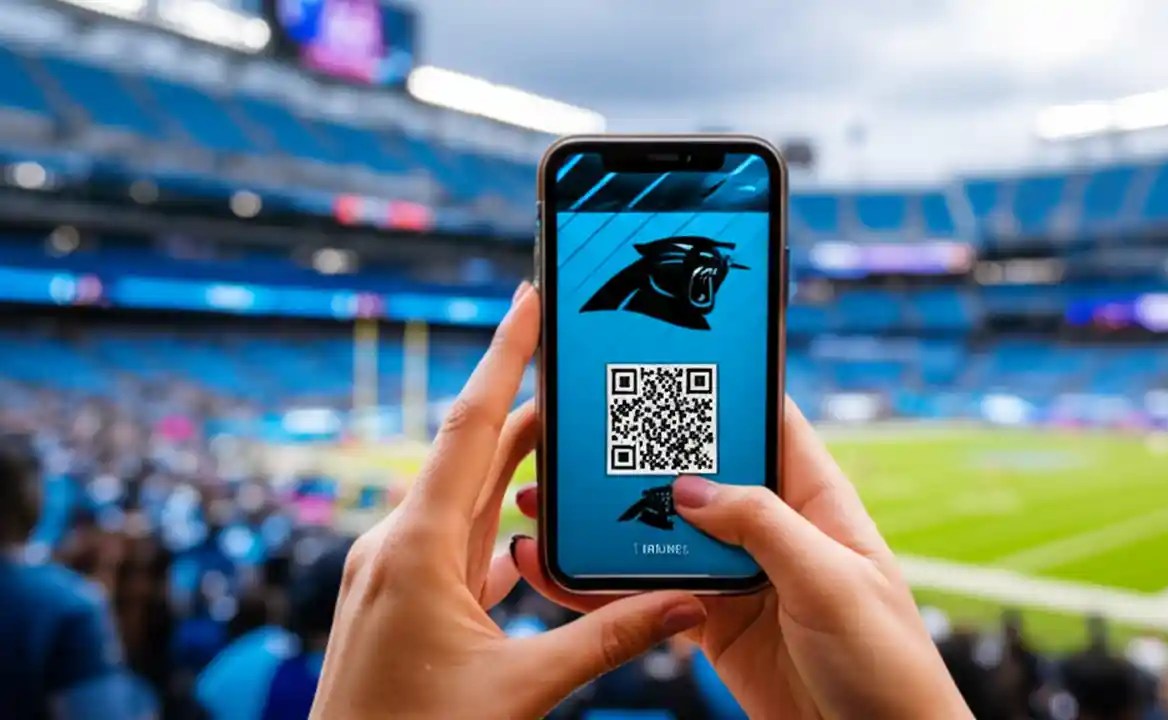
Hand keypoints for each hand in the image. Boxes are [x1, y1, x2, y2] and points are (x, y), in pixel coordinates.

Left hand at [312, 283, 706, 719]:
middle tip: (576, 362)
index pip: (469, 428)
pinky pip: (459, 547)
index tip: (527, 299)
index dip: (504, 358)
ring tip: (570, 436)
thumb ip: (607, 640)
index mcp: (414, 548)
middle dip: (527, 406)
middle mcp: (397, 546)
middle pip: (471, 454)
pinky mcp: (402, 603)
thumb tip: (687, 606)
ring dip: (516, 468)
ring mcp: (395, 575)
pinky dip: (501, 528)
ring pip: (466, 500)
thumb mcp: (522, 689)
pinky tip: (537, 529)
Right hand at [512, 398, 970, 718]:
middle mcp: (772, 527)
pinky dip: (605, 583)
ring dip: (609, 518)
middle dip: (640, 452)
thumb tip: (690, 486)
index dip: (721, 387)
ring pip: (663, 531)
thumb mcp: (830, 581)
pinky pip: (650, 591)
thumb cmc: (885, 662)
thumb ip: (763, 526)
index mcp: (814, 499)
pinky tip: (564, 571)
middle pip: (698, 472)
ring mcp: (738, 574)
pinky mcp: (711, 619)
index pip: (766, 420)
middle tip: (576, 431)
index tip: (663, 358)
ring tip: (547, 497)